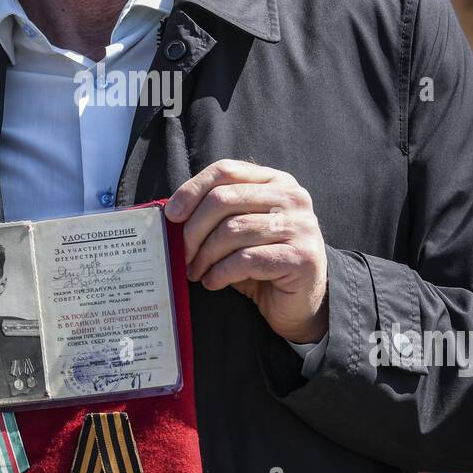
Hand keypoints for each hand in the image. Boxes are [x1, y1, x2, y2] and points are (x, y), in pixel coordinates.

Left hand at [165, 159, 328, 343]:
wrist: (301, 302)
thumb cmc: (262, 262)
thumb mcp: (238, 230)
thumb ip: (216, 214)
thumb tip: (171, 213)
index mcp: (275, 181)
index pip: (226, 170)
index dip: (192, 190)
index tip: (171, 216)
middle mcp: (292, 197)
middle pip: (223, 199)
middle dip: (193, 230)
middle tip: (182, 255)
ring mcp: (301, 226)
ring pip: (232, 230)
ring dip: (205, 256)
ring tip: (196, 272)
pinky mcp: (302, 257)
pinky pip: (246, 259)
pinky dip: (221, 273)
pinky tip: (213, 282)